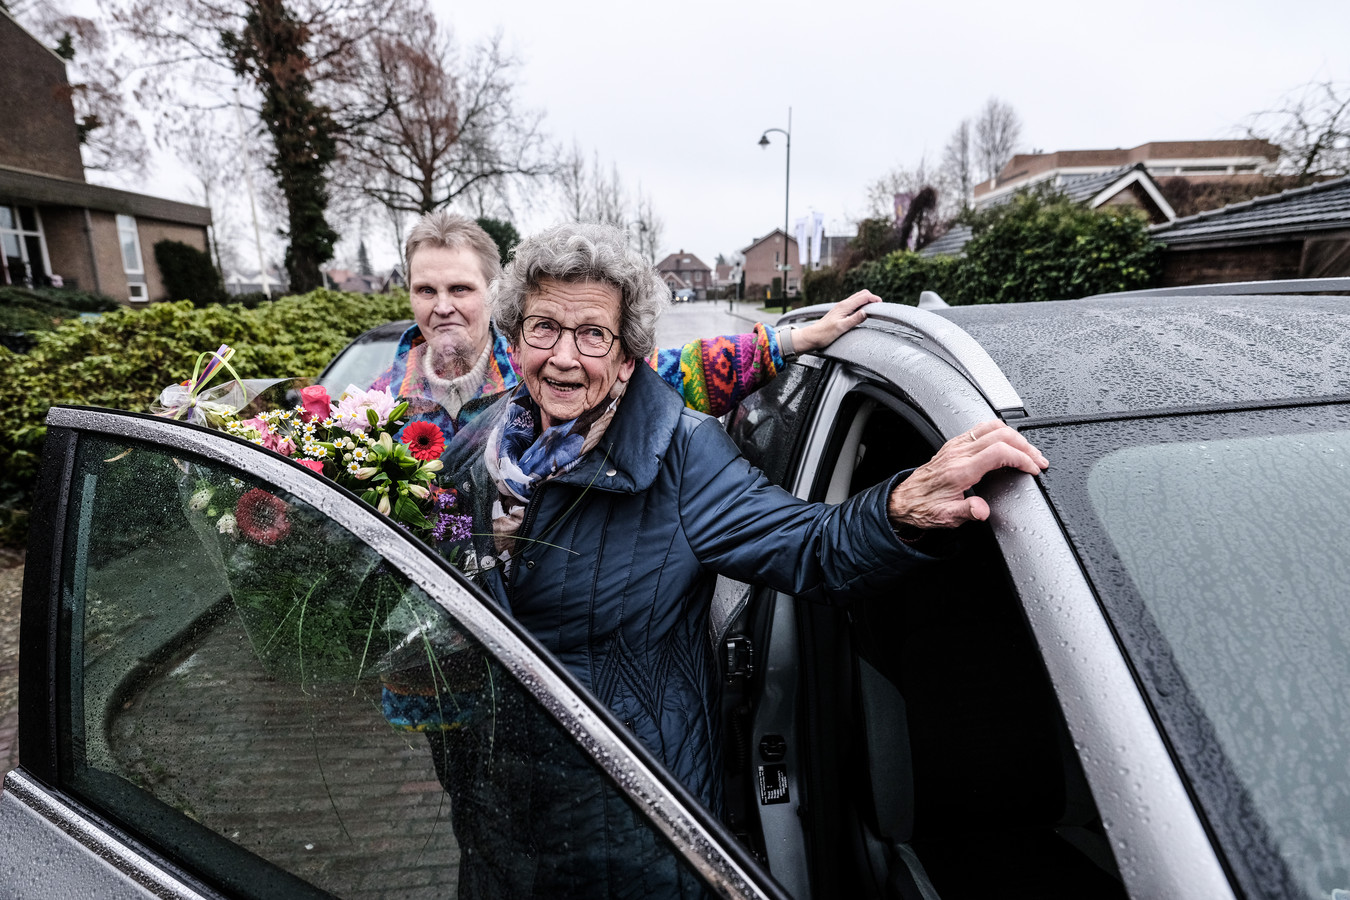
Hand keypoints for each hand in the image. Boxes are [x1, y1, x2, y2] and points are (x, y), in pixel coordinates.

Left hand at [793, 291, 880, 351]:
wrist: (812, 336)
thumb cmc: (824, 334)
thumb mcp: (841, 328)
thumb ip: (854, 319)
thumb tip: (866, 312)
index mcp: (845, 306)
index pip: (863, 297)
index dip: (874, 298)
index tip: (881, 304)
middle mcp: (843, 304)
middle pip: (861, 294)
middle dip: (872, 298)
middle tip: (880, 306)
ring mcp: (841, 308)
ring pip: (858, 299)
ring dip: (867, 301)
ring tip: (874, 308)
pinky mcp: (840, 312)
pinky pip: (854, 304)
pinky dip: (862, 305)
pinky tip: (863, 312)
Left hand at [887, 420, 1048, 528]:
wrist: (905, 499)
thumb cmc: (925, 507)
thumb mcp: (946, 517)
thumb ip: (967, 512)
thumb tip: (982, 510)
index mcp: (960, 470)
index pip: (999, 452)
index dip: (1022, 458)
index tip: (1033, 469)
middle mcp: (959, 453)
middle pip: (1001, 435)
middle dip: (1026, 446)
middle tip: (1038, 460)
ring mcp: (956, 445)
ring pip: (992, 427)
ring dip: (1015, 436)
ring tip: (1029, 451)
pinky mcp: (955, 444)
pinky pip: (982, 428)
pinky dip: (1001, 432)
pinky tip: (1008, 442)